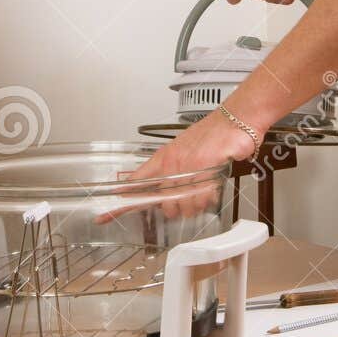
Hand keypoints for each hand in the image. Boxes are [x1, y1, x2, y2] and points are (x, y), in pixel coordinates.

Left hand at [100, 111, 258, 223]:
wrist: (234, 120)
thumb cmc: (212, 134)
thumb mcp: (183, 151)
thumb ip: (172, 171)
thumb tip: (167, 192)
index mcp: (162, 159)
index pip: (134, 185)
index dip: (118, 204)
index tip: (103, 216)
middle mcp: (171, 165)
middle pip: (165, 205)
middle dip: (178, 207)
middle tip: (190, 194)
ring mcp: (187, 169)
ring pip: (184, 206)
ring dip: (196, 203)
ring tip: (204, 185)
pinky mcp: (204, 172)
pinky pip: (202, 200)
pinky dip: (210, 198)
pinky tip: (212, 184)